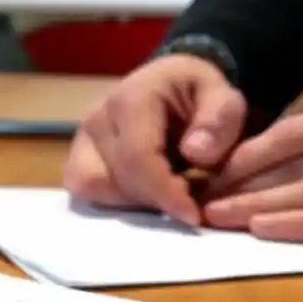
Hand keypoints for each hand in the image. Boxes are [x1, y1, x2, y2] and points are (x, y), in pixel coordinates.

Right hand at [63, 55, 246, 225]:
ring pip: (95, 189)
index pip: (138, 157)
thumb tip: (196, 153)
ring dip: (133, 202)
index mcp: (132, 98)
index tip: (192, 215)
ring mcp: (82, 138)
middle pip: (117, 178)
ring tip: (165, 192)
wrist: (171, 87)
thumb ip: (220, 120)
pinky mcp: (78, 156)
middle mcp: (97, 117)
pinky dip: (115, 200)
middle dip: (155, 199)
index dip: (164, 192)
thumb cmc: (198, 94)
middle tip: (188, 199)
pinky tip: (144, 194)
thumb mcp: (224, 97)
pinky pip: (86, 190)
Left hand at [204, 92, 302, 261]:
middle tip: (198, 198)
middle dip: (239, 183)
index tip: (211, 169)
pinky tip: (265, 230)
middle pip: (293, 163)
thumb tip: (288, 146)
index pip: (293, 131)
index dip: (246, 153)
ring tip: (216, 217)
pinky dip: (300, 226)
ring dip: (256, 205)